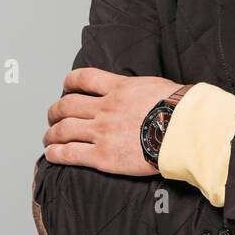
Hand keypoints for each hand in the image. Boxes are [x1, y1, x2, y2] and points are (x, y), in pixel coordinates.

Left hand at [44, 68, 179, 175]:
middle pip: (67, 105)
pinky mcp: (103, 156)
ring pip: (64, 129)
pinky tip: (51, 154)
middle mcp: (106, 108)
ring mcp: (102, 132)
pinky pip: (70, 153)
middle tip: (53, 117)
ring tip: (48, 138)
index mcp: (119, 88)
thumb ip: (140, 91)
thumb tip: (144, 95)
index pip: (84, 79)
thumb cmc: (180, 110)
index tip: (65, 87)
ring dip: (51, 133)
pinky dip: (56, 153)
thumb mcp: (157, 87)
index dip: (69, 82)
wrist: (185, 130)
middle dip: (55, 112)